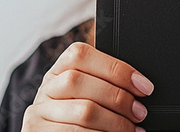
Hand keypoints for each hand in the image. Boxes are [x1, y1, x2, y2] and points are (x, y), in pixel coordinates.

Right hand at [22, 41, 153, 131]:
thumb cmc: (84, 117)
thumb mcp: (91, 94)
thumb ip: (105, 83)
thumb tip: (140, 84)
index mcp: (61, 69)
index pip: (81, 55)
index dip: (116, 68)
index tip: (144, 86)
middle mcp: (46, 86)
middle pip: (80, 81)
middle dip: (117, 97)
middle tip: (140, 112)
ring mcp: (38, 110)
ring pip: (82, 110)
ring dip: (115, 122)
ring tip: (132, 129)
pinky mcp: (35, 131)